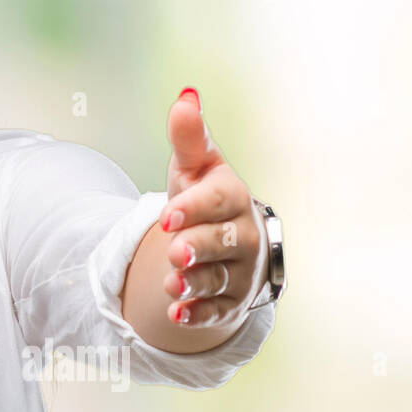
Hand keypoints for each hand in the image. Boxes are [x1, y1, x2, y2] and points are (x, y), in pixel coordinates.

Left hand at [158, 87, 266, 327]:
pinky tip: (177, 314)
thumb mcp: (194, 168)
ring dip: (194, 283)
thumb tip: (185, 97)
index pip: (216, 201)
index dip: (193, 208)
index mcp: (231, 197)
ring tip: (170, 284)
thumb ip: (188, 138)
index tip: (168, 215)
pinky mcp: (231, 300)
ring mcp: (239, 270)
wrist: (225, 238)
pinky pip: (216, 310)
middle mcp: (243, 234)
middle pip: (222, 242)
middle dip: (199, 247)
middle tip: (175, 251)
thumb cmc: (205, 197)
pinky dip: (197, 314)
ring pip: (218, 278)